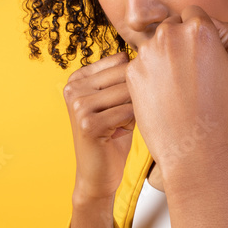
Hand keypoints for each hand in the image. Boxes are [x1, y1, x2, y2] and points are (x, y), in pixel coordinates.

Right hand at [63, 51, 134, 201]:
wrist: (98, 174)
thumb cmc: (114, 134)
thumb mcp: (118, 100)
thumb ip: (127, 77)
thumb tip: (155, 53)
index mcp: (78, 77)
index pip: (121, 59)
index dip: (135, 78)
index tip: (129, 99)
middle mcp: (73, 86)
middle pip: (126, 73)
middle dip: (137, 94)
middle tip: (129, 115)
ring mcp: (78, 104)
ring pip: (128, 92)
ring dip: (136, 109)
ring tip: (123, 124)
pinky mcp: (88, 123)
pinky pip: (128, 111)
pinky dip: (133, 122)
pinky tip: (120, 133)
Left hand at [125, 6, 227, 180]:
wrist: (191, 143)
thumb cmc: (219, 107)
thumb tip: (214, 25)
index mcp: (199, 29)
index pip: (194, 13)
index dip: (198, 31)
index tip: (200, 50)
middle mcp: (170, 34)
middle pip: (172, 25)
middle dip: (179, 40)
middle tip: (190, 70)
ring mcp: (147, 52)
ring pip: (155, 44)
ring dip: (164, 56)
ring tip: (177, 86)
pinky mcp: (132, 70)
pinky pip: (142, 64)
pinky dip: (150, 74)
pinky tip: (163, 94)